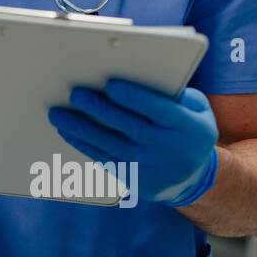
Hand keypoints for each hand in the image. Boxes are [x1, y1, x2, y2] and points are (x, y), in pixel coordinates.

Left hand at [46, 78, 218, 205]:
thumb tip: (141, 75)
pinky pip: (106, 161)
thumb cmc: (187, 129)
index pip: (161, 111)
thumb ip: (176, 93)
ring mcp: (153, 168)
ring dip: (83, 129)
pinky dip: (85, 146)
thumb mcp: (197, 109)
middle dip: (101, 110)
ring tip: (59, 114)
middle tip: (76, 95)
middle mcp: (172, 149)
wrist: (192, 177)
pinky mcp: (136, 181)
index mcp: (190, 127)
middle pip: (132, 128)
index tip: (111, 84)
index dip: (136, 98)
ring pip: (113, 147)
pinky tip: (68, 132)